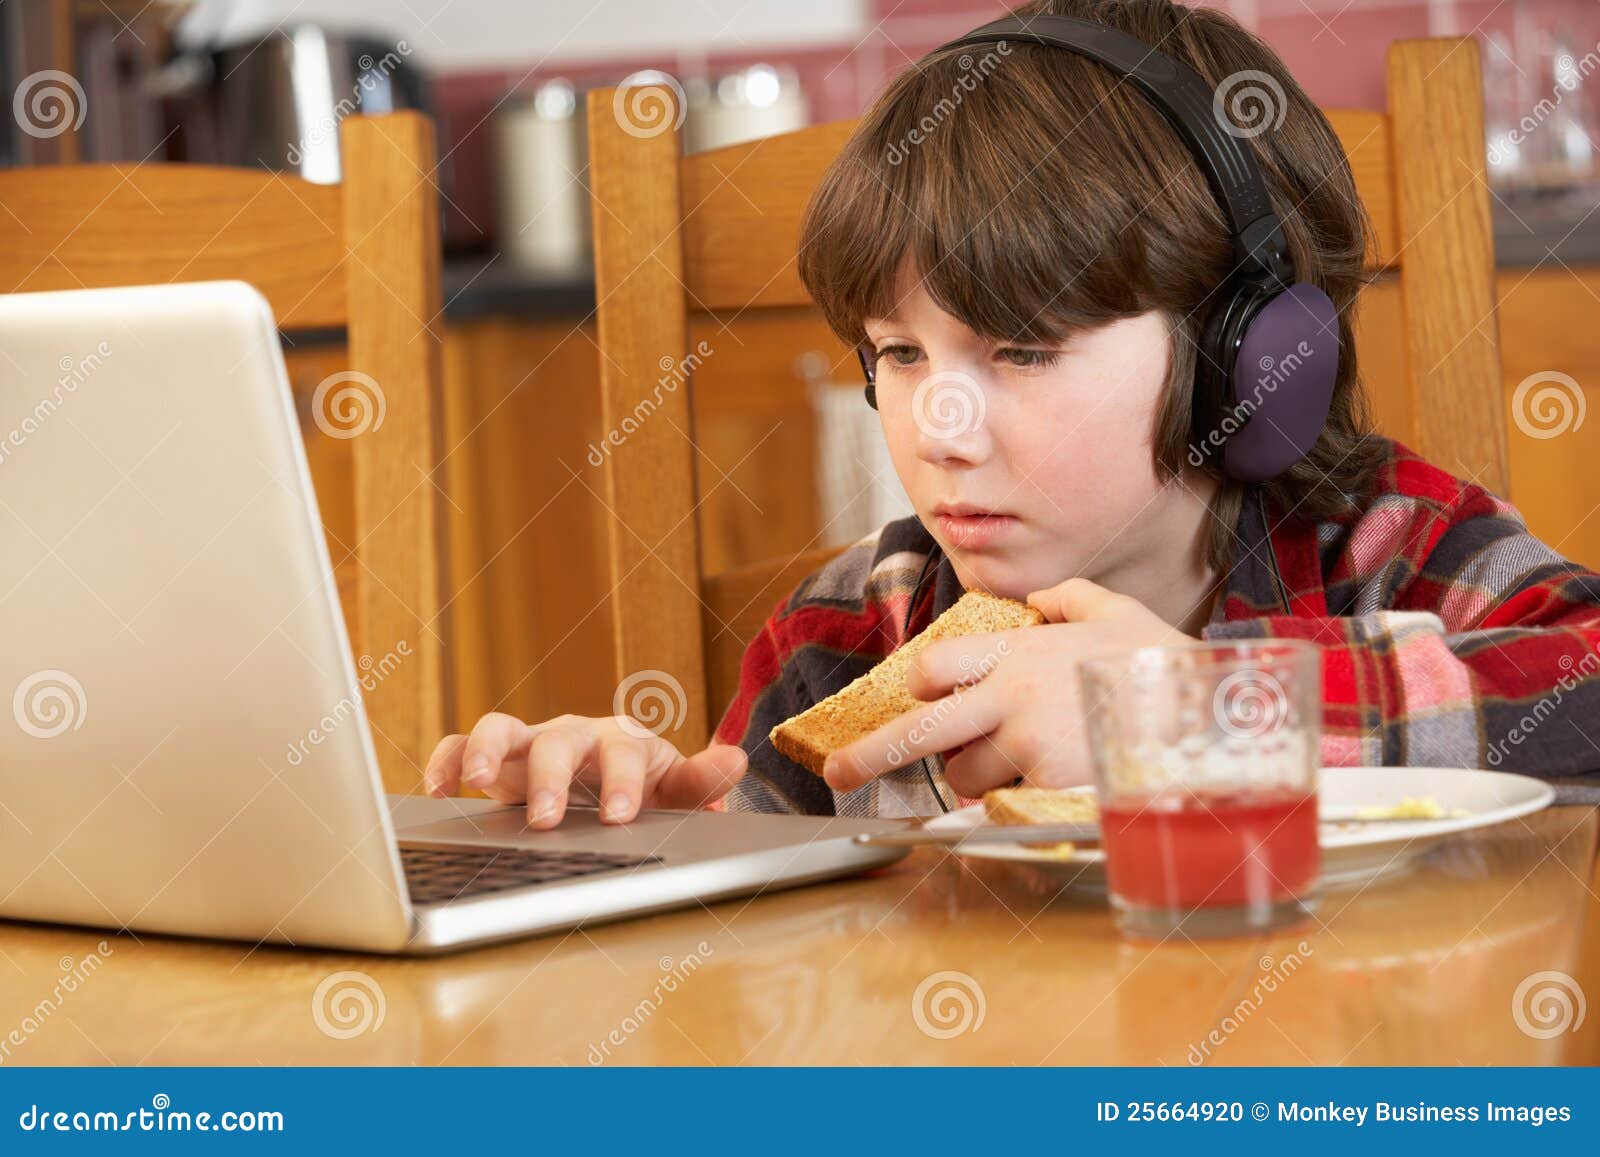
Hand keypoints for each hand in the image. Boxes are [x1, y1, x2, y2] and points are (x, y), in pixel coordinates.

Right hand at [423, 713, 746, 828]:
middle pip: (561, 738)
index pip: (624, 751)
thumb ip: (700, 780)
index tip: (619, 816)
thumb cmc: (644, 791)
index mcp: (623, 741)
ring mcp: (532, 744)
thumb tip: (735, 761)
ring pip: (504, 728)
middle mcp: (575, 735)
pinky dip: (447, 758)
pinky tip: (438, 787)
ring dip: (488, 749)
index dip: (621, 781)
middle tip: (548, 820)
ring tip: (476, 780)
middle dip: (552, 777)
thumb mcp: (676, 790)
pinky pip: (461, 745)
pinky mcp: (496, 759)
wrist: (611, 789)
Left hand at [822, 578, 1192, 796]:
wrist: (1206, 718)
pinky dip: (1015, 800)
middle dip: (870, 754)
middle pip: (918, 730)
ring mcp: (1023, 746)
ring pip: (965, 775)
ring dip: (977, 776)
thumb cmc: (1163, 664)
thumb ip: (1072, 598)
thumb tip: (1046, 595)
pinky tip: (1052, 785)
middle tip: (837, 774)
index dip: (923, 685)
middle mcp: (1008, 697)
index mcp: (1016, 652)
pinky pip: (1005, 803)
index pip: (933, 667)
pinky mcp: (1043, 787)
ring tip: (1027, 762)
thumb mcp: (1118, 612)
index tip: (926, 693)